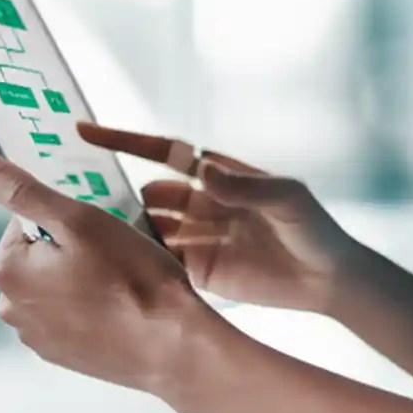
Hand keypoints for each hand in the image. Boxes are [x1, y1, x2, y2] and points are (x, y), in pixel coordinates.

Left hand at [0, 152, 236, 412]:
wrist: (172, 345)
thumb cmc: (131, 278)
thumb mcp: (78, 220)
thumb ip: (23, 190)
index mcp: (6, 272)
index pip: (26, 220)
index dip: (66, 217)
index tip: (98, 228)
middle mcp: (12, 309)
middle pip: (39, 255)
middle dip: (72, 248)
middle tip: (114, 253)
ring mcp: (38, 338)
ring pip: (57, 285)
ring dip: (83, 277)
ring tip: (122, 281)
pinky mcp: (64, 356)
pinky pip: (72, 315)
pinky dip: (92, 306)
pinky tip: (122, 307)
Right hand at [77, 123, 365, 313]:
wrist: (329, 280)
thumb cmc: (313, 228)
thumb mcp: (286, 200)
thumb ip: (246, 187)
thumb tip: (202, 169)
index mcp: (218, 174)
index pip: (163, 152)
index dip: (124, 141)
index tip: (84, 132)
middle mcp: (201, 202)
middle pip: (148, 194)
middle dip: (121, 195)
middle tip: (85, 201)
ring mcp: (197, 237)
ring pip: (148, 229)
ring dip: (127, 231)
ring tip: (93, 238)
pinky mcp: (198, 270)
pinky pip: (161, 263)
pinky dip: (142, 262)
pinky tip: (119, 267)